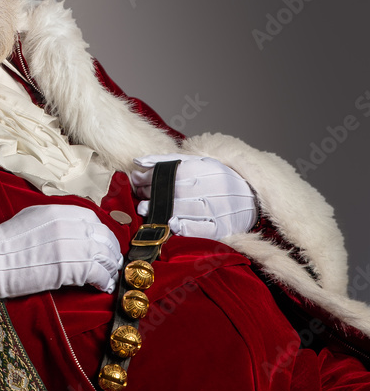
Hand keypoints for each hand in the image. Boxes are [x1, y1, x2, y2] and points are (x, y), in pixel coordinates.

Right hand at [0, 204, 123, 298]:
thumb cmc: (6, 242)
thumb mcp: (31, 218)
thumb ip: (54, 220)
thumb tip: (70, 228)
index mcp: (59, 212)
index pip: (92, 219)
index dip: (101, 233)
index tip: (102, 242)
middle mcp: (69, 226)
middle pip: (103, 236)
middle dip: (110, 250)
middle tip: (110, 261)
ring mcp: (72, 246)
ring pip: (105, 255)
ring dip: (109, 267)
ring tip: (109, 276)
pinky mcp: (72, 268)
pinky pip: (98, 273)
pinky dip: (104, 281)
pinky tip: (102, 286)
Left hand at [130, 154, 257, 239]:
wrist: (253, 198)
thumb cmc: (219, 179)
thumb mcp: (199, 163)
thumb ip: (168, 160)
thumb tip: (138, 161)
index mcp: (208, 169)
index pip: (173, 172)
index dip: (151, 177)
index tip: (137, 180)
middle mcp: (215, 188)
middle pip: (176, 191)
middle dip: (153, 193)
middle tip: (140, 196)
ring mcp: (219, 209)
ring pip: (185, 210)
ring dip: (161, 210)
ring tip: (146, 209)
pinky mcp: (222, 228)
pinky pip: (200, 229)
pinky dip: (183, 227)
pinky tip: (171, 224)